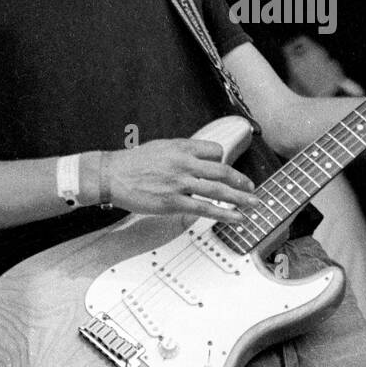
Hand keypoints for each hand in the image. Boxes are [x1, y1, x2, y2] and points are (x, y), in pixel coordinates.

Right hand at [107, 139, 261, 222]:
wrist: (111, 175)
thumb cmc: (132, 163)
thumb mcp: (161, 147)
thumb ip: (181, 152)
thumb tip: (198, 159)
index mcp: (181, 147)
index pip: (215, 151)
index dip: (222, 161)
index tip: (228, 170)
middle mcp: (184, 163)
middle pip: (223, 171)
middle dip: (241, 181)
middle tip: (253, 188)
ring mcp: (180, 183)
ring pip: (218, 191)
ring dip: (240, 199)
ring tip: (254, 204)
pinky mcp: (173, 202)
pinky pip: (205, 209)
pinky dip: (224, 214)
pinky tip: (235, 219)